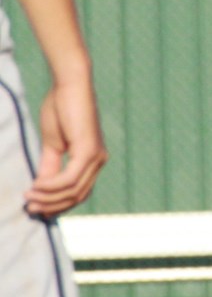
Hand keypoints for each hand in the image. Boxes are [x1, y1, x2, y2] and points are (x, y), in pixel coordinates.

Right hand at [25, 75, 106, 217]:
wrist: (69, 87)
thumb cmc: (61, 110)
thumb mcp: (53, 145)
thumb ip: (50, 167)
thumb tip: (40, 189)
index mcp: (92, 160)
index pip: (79, 193)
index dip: (59, 205)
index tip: (37, 210)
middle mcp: (99, 161)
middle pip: (77, 196)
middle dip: (52, 206)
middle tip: (29, 208)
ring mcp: (96, 157)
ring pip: (73, 191)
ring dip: (48, 198)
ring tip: (28, 198)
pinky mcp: (88, 151)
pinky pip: (69, 178)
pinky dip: (51, 186)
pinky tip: (36, 186)